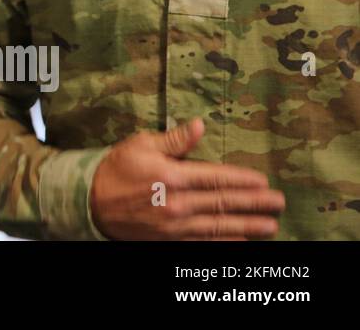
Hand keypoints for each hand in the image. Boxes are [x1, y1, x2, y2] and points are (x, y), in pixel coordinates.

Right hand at [89, 118, 284, 239]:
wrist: (91, 203)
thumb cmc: (116, 170)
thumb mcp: (141, 145)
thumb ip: (174, 139)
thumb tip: (199, 125)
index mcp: (173, 176)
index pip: (217, 178)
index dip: (243, 180)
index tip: (263, 181)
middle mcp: (178, 203)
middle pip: (224, 203)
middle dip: (255, 204)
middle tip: (278, 203)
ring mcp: (175, 226)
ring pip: (220, 227)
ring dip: (248, 226)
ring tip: (270, 225)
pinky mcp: (170, 241)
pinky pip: (204, 244)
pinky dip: (225, 243)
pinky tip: (242, 242)